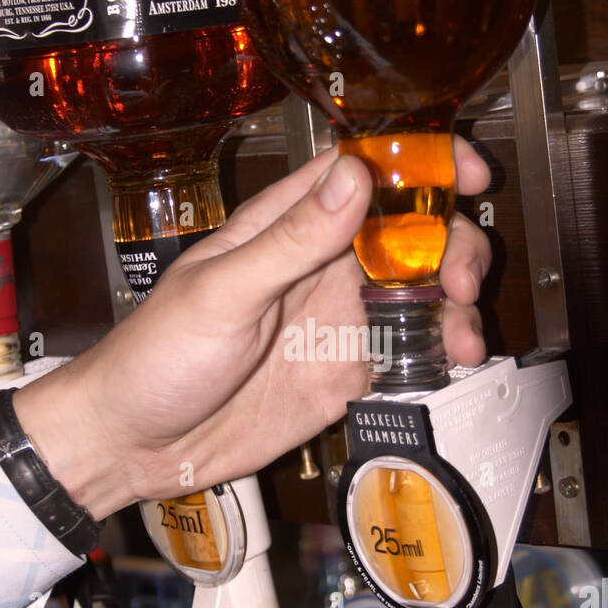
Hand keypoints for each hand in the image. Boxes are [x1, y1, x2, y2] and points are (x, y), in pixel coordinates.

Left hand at [14, 138, 490, 517]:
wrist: (136, 444)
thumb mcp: (223, 294)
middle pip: (413, 232)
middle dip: (455, 246)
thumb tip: (355, 177)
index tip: (471, 175)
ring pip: (422, 292)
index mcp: (287, 227)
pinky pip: (410, 353)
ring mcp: (338, 319)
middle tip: (459, 284)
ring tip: (462, 340)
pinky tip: (453, 364)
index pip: (365, 171)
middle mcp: (322, 265)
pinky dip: (441, 354)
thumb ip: (291, 240)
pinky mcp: (346, 373)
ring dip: (456, 306)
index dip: (424, 163)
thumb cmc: (157, 357)